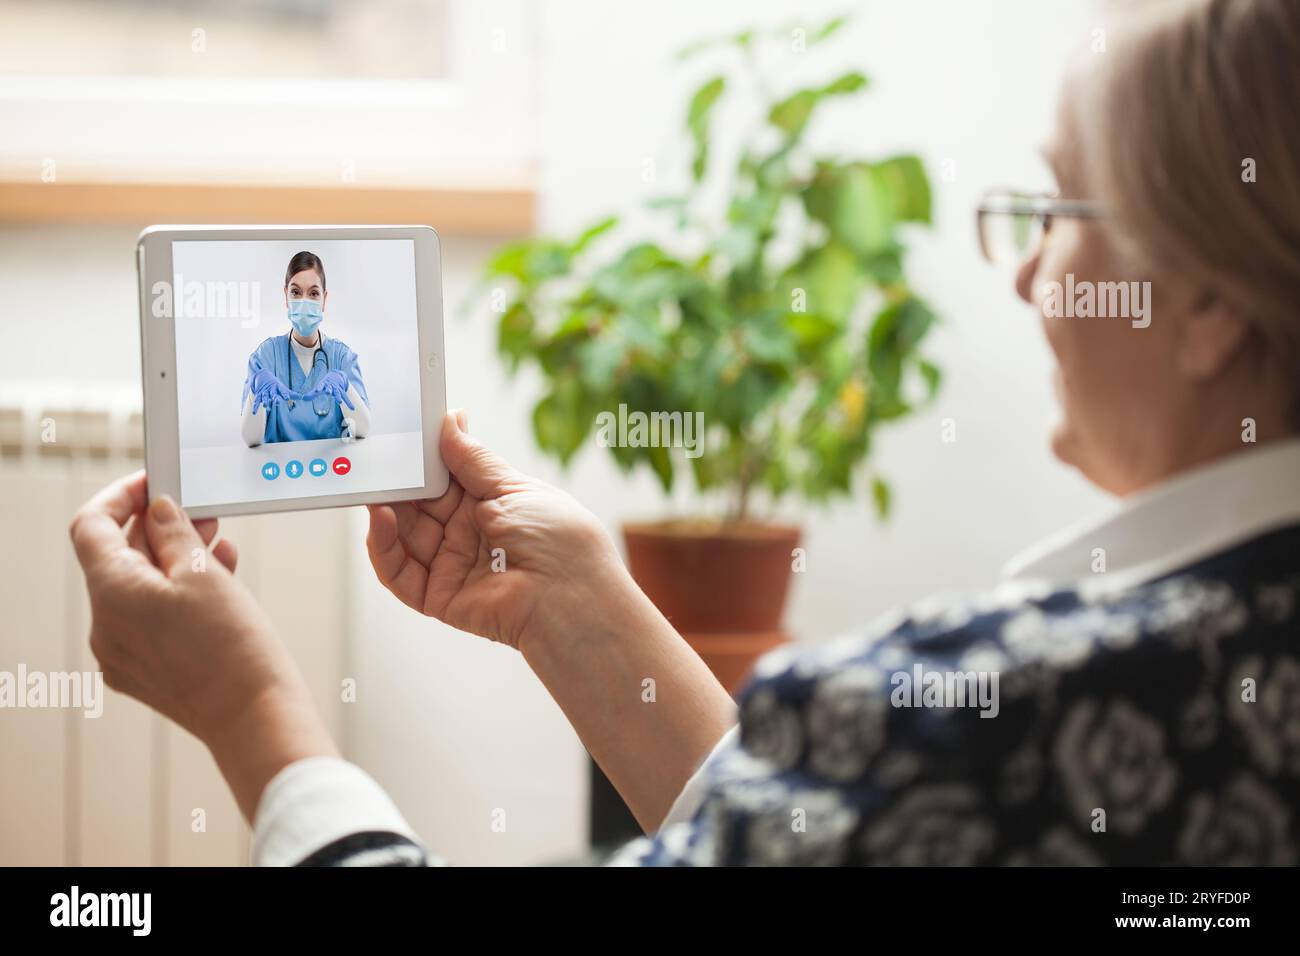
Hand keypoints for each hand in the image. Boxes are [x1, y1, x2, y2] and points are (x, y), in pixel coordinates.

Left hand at [69, 472, 336, 818]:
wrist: (254, 715)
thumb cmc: (232, 648)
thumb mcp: (205, 573)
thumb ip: (174, 534)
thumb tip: (158, 511)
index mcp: (110, 593)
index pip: (91, 526)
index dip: (120, 497)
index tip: (152, 484)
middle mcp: (104, 626)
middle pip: (117, 558)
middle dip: (158, 530)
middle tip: (199, 513)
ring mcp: (122, 654)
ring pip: (138, 589)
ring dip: (173, 561)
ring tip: (218, 546)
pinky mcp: (146, 673)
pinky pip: (151, 619)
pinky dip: (178, 595)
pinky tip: (218, 583)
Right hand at [250, 368, 292, 413]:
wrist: (262, 376)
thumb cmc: (276, 386)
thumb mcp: (285, 389)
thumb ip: (294, 395)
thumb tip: (306, 397)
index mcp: (279, 387)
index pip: (283, 390)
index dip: (284, 393)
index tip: (287, 398)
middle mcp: (272, 389)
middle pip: (274, 394)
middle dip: (275, 398)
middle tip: (277, 402)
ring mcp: (265, 392)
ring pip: (265, 397)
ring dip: (265, 401)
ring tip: (265, 406)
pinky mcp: (258, 395)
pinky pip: (256, 401)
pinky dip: (255, 406)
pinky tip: (254, 412)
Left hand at [304, 369, 354, 410]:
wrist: (336, 376)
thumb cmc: (326, 384)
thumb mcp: (319, 388)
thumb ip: (312, 394)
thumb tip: (303, 399)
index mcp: (324, 384)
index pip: (321, 386)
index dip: (319, 388)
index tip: (317, 390)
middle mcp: (331, 386)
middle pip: (330, 388)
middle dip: (329, 390)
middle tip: (328, 393)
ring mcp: (337, 389)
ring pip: (338, 393)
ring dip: (338, 397)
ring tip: (340, 402)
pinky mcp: (342, 391)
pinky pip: (346, 398)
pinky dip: (349, 403)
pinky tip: (352, 408)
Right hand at [366, 412, 736, 829]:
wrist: (572, 596)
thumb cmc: (559, 538)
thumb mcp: (513, 487)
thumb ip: (472, 459)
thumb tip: (450, 420)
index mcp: (491, 504)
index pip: (444, 477)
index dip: (421, 460)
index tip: (399, 436)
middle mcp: (469, 534)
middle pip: (419, 506)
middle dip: (396, 484)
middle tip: (373, 460)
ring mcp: (453, 566)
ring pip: (404, 537)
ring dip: (386, 513)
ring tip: (372, 488)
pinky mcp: (440, 597)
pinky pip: (401, 575)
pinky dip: (385, 548)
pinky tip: (383, 521)